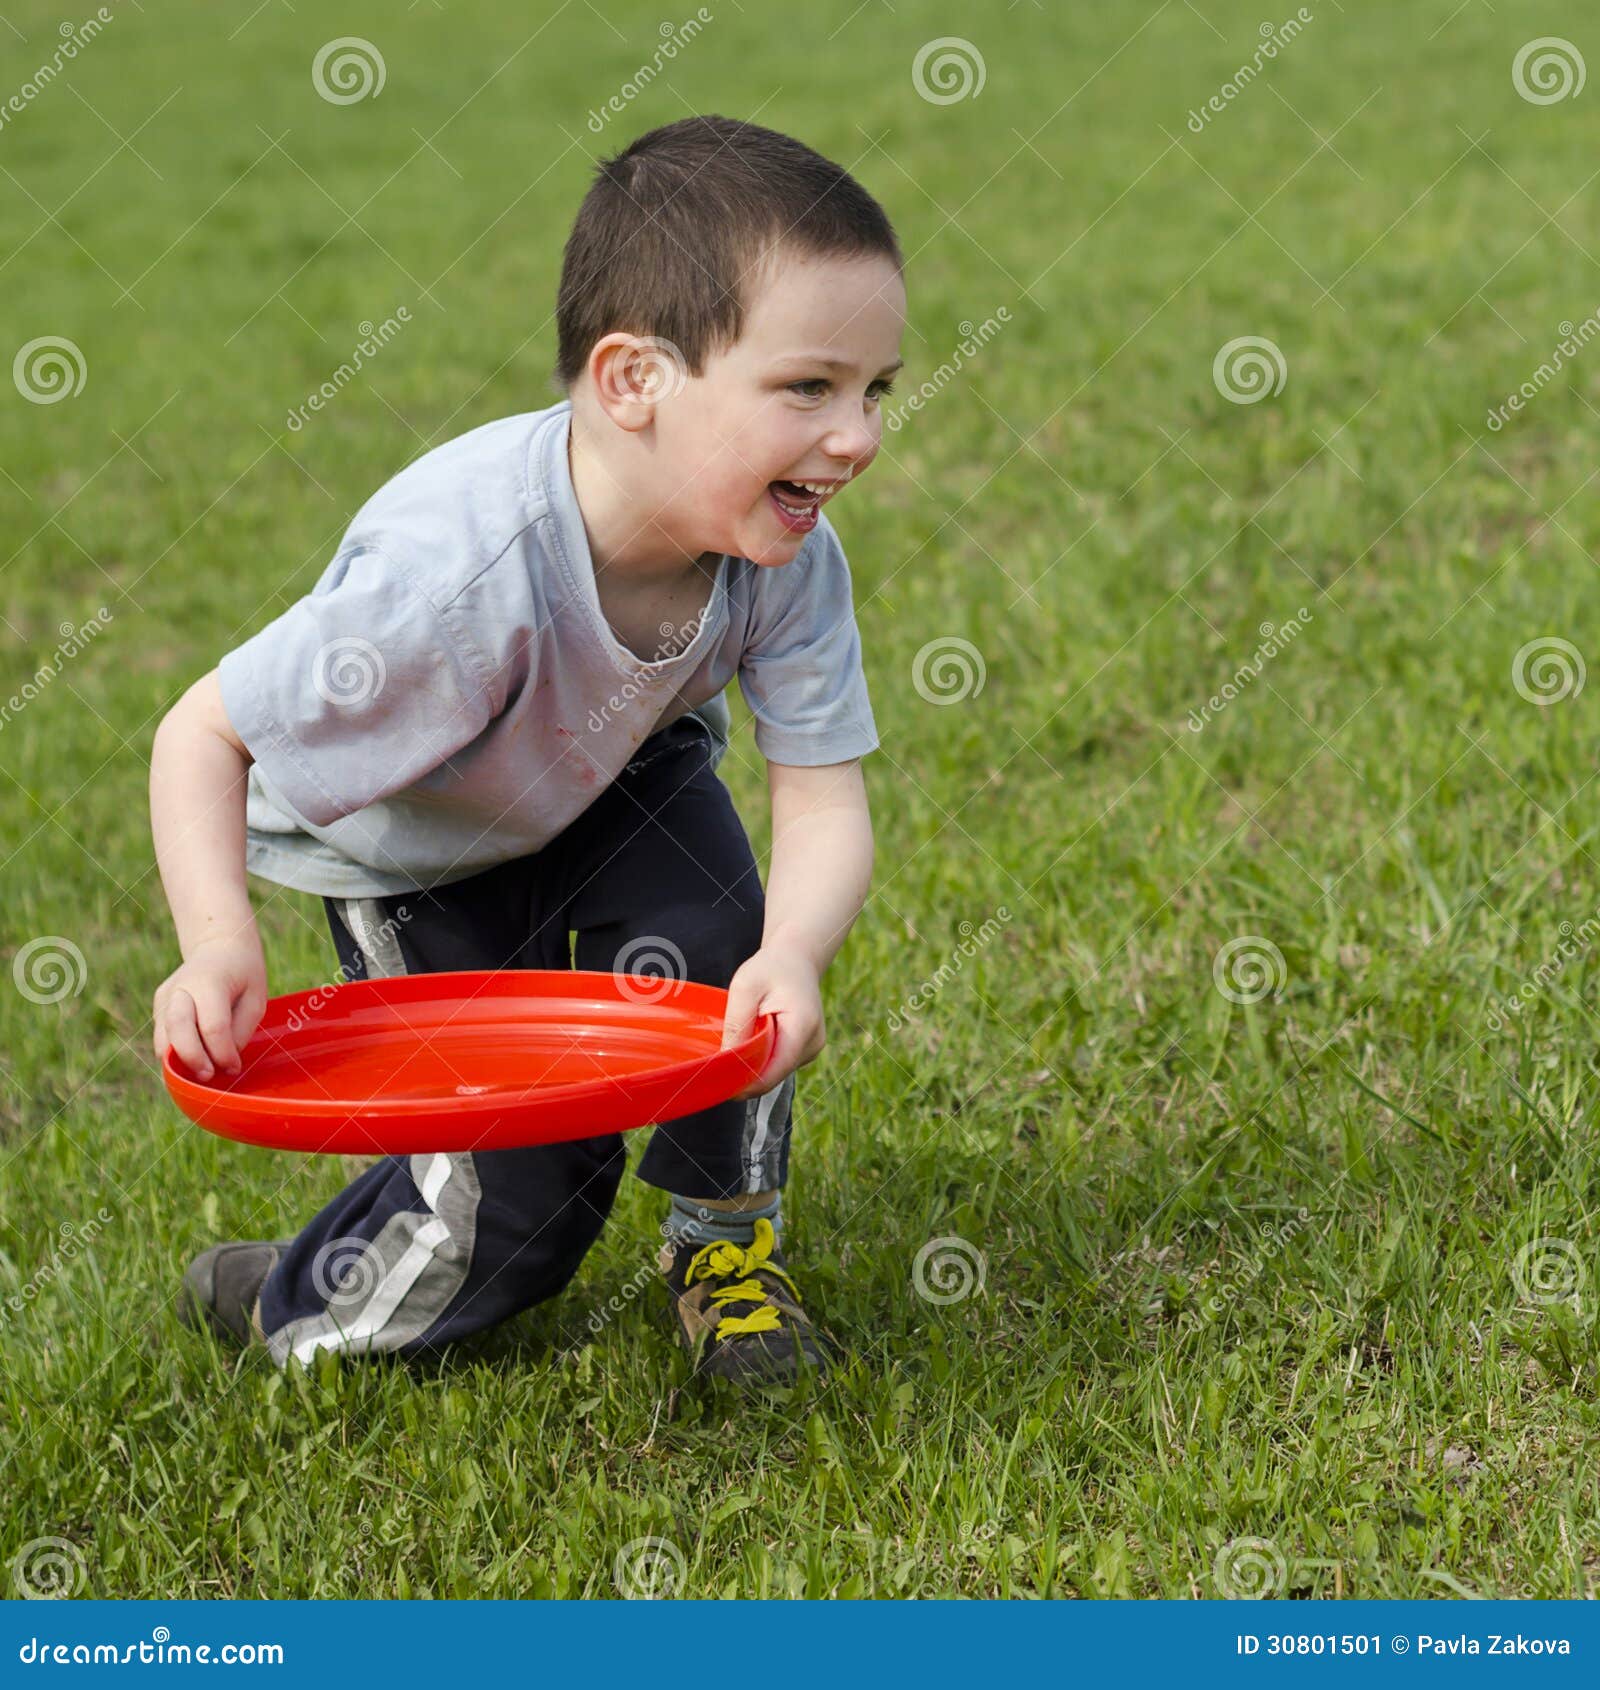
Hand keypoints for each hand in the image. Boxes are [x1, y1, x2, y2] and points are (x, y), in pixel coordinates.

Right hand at [152, 931, 267, 1080]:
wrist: (218, 947)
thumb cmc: (243, 975)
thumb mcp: (256, 998)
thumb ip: (241, 1030)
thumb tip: (224, 1063)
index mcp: (210, 982)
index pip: (213, 1025)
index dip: (223, 1052)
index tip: (234, 1068)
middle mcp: (181, 988)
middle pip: (178, 1029)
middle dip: (192, 1059)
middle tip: (209, 1076)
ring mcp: (165, 997)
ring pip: (163, 1038)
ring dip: (179, 1062)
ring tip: (202, 1073)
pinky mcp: (158, 1007)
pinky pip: (162, 1038)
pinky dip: (175, 1054)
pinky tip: (193, 1061)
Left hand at [720, 944, 824, 1099]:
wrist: (796, 959)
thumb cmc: (771, 968)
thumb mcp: (746, 987)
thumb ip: (737, 1024)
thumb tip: (726, 1060)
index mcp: (803, 1027)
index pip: (773, 1072)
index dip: (746, 1084)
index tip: (719, 1084)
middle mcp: (813, 1043)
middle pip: (773, 1075)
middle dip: (746, 1075)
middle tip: (717, 1067)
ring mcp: (812, 1049)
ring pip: (775, 1072)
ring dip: (754, 1065)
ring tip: (737, 1043)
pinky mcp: (805, 1050)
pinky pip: (778, 1063)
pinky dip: (762, 1058)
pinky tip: (752, 1041)